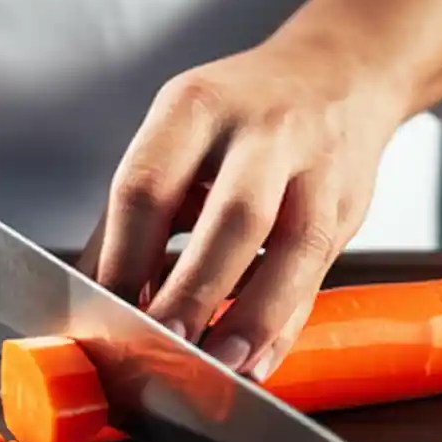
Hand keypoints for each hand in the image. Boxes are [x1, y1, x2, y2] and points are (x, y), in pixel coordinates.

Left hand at [80, 0, 441, 380]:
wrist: (339, 74)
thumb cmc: (238, 116)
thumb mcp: (176, 136)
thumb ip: (131, 217)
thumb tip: (91, 298)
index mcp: (198, 107)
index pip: (150, 187)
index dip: (125, 259)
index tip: (107, 312)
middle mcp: (264, 132)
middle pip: (233, 218)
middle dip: (196, 291)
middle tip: (165, 344)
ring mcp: (318, 170)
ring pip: (294, 250)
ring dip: (254, 318)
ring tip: (219, 367)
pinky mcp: (350, 209)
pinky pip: (317, 278)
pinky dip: (285, 328)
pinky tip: (255, 363)